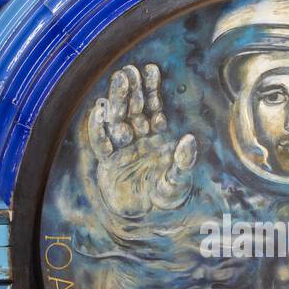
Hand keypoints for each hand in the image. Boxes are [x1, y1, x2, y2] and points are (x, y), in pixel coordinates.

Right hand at [83, 63, 196, 219]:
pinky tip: (99, 110)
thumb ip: (184, 162)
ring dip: (117, 101)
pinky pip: (102, 143)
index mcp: (156, 138)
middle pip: (133, 109)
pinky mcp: (109, 164)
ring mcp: (122, 150)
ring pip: (118, 121)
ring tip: (118, 80)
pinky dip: (99, 128)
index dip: (151, 89)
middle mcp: (138, 140)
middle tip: (129, 70)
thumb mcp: (180, 181)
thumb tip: (189, 140)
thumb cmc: (166, 197)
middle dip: (132, 90)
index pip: (153, 108)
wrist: (148, 220)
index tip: (150, 69)